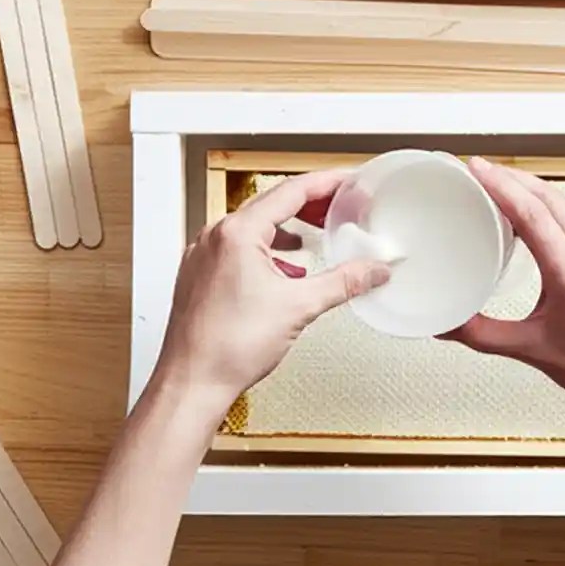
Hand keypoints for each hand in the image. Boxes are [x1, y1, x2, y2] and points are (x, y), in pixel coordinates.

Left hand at [151, 170, 389, 419]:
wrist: (192, 383)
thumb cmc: (227, 348)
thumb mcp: (299, 307)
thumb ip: (342, 283)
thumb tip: (371, 271)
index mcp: (238, 233)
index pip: (291, 191)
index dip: (326, 183)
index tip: (348, 182)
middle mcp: (215, 238)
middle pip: (271, 205)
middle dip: (310, 205)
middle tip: (340, 207)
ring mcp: (203, 256)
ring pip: (253, 228)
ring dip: (287, 229)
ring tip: (314, 237)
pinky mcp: (199, 276)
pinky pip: (237, 249)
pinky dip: (266, 251)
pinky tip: (283, 271)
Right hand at [445, 157, 564, 414]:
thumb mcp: (532, 350)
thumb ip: (483, 335)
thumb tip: (447, 325)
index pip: (532, 213)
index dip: (501, 185)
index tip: (477, 168)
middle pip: (550, 198)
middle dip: (514, 178)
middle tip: (482, 170)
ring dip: (534, 192)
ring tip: (504, 189)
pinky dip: (552, 214)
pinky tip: (537, 225)